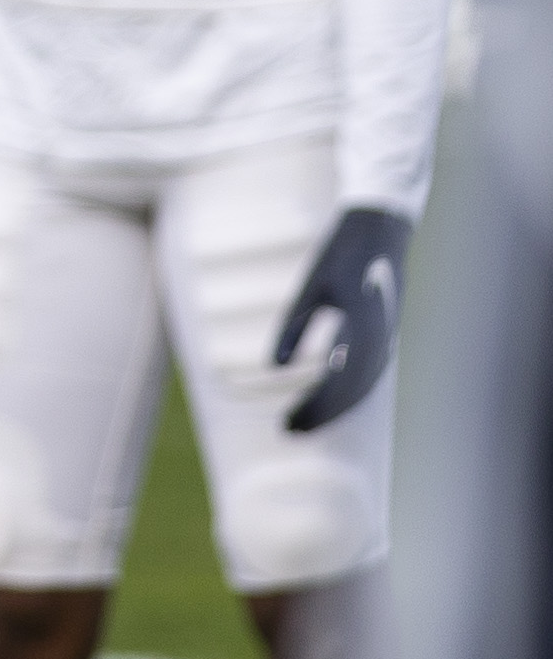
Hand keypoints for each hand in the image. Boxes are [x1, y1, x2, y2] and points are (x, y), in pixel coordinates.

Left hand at [273, 207, 411, 431]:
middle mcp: (381, 339)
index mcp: (362, 328)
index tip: (286, 423)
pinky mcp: (384, 333)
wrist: (381, 229)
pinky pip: (368, 372)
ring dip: (335, 407)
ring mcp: (387, 337)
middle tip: (289, 430)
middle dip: (321, 415)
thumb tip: (271, 367)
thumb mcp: (310, 288)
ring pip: (363, 386)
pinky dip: (348, 392)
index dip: (312, 407)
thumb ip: (293, 327)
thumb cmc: (341, 255)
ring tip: (303, 420)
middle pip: (351, 393)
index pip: (337, 382)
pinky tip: (326, 398)